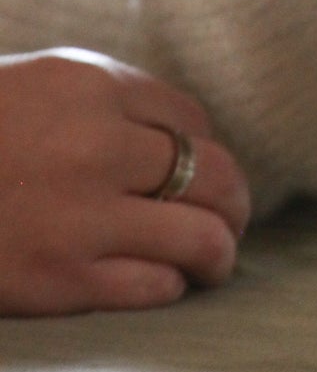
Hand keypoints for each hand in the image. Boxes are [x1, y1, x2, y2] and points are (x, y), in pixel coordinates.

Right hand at [0, 50, 249, 315]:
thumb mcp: (28, 90)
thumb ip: (97, 102)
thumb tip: (178, 137)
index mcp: (86, 85)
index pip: (190, 117)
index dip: (207, 148)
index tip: (204, 170)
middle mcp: (95, 144)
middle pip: (214, 173)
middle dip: (234, 202)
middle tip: (230, 220)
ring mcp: (81, 215)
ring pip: (202, 235)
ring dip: (218, 251)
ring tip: (213, 260)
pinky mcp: (63, 280)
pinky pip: (156, 285)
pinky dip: (169, 285)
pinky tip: (161, 284)